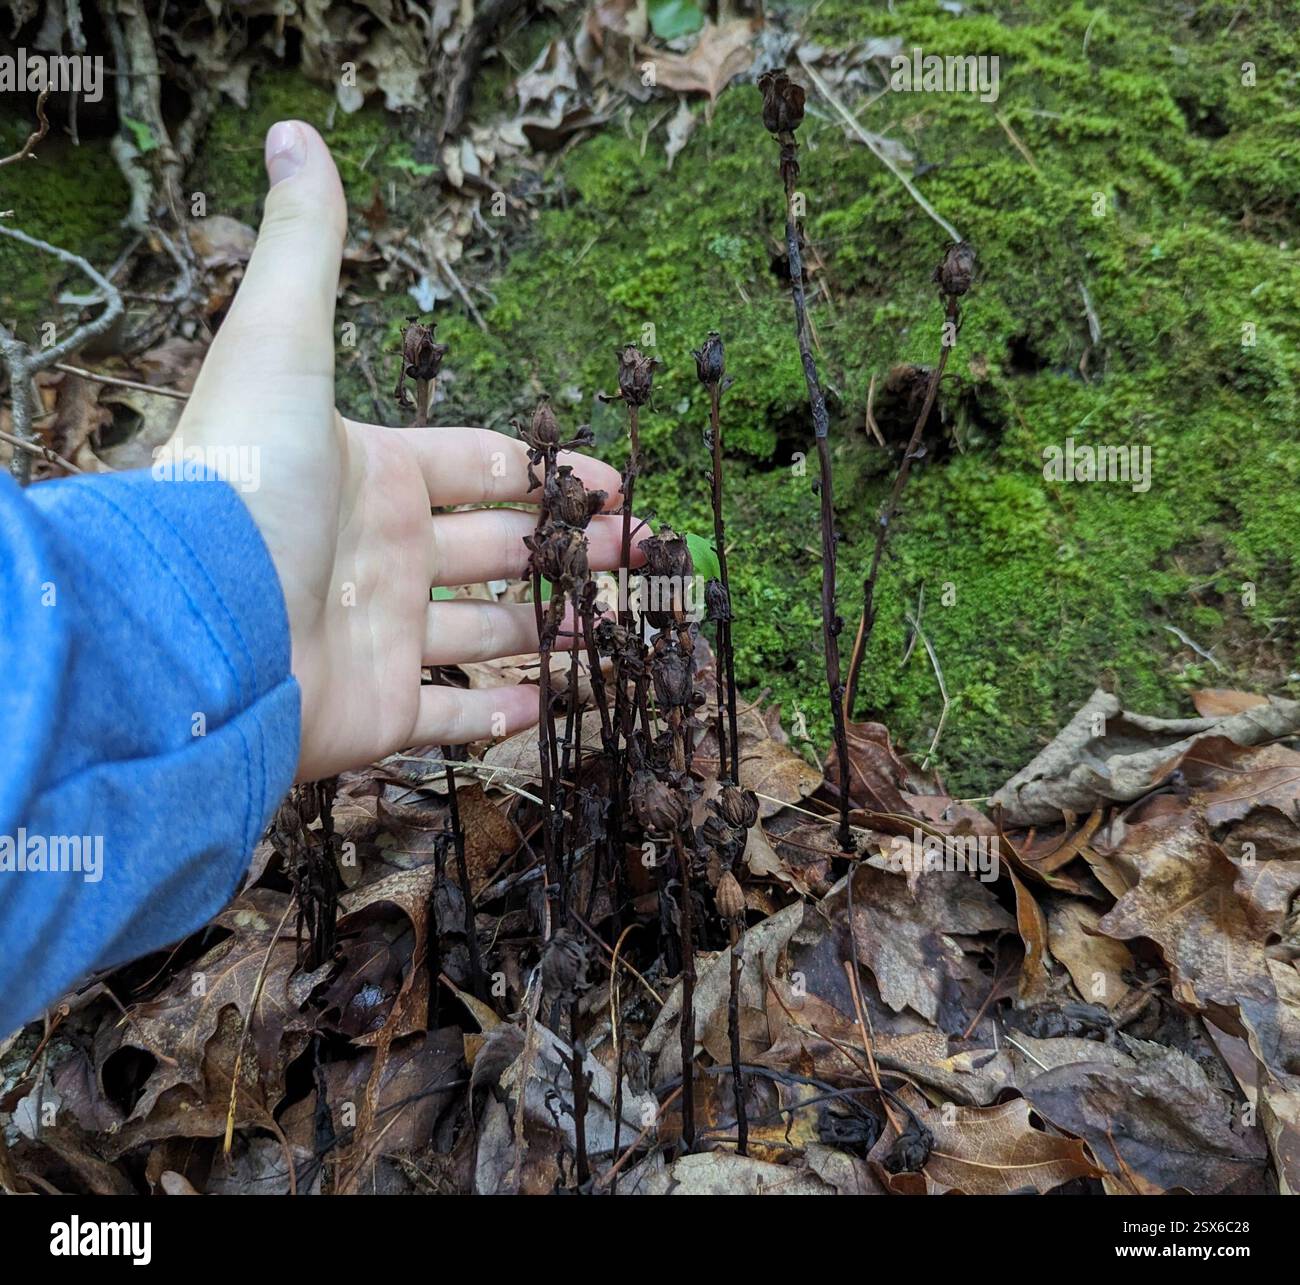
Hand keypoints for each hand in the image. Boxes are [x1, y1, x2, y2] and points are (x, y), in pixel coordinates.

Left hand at [167, 121, 634, 780]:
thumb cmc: (245, 480)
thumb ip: (306, 250)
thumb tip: (299, 137)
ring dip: (554, 632)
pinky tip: (551, 708)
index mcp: (375, 477)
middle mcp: (382, 557)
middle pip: (500, 550)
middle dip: (576, 550)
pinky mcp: (375, 713)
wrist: (197, 619)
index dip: (549, 473)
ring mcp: (380, 637)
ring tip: (621, 628)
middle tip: (645, 557)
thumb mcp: (281, 344)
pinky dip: (497, 720)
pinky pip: (449, 720)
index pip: (481, 469)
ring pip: (488, 636)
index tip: (616, 486)